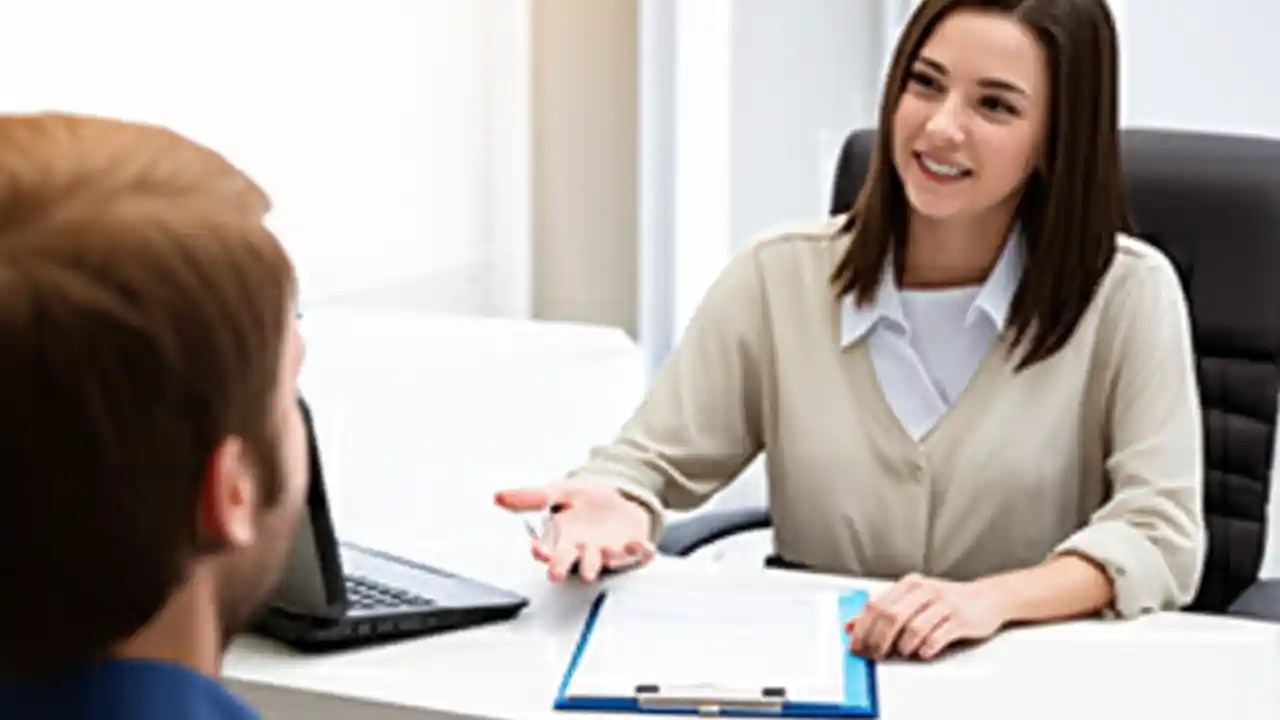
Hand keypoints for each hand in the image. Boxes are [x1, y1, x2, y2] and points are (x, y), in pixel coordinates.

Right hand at [493, 484, 654, 582]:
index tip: (536, 549)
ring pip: (605, 561)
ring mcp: (610, 551)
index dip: (543, 552)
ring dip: (604, 559)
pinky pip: (637, 553)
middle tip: (556, 572)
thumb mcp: (560, 492)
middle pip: (573, 563)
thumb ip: (532, 497)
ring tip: (603, 553)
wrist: (620, 498)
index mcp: (566, 539)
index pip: (550, 550)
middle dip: (565, 567)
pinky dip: (640, 551)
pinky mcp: (633, 548)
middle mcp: (586, 550)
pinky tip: (640, 545)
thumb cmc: (588, 502)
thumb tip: (499, 496)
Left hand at [846, 573, 1007, 660]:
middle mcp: (924, 591)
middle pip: (891, 616)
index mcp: (909, 585)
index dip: (862, 627)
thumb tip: (851, 625)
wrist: (987, 598)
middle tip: (874, 655)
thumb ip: (884, 610)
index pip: (876, 605)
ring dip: (903, 646)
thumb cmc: (946, 601)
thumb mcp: (913, 600)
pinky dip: (926, 648)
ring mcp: (943, 604)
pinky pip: (937, 636)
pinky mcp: (960, 619)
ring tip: (902, 653)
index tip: (855, 645)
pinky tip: (922, 653)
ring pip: (913, 627)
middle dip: (878, 640)